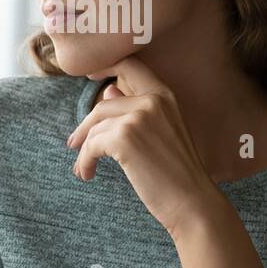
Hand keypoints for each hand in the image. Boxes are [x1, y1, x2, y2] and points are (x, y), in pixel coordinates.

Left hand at [66, 55, 225, 239]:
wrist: (192, 202)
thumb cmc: (178, 172)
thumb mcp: (161, 133)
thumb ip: (135, 109)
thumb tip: (108, 91)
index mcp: (164, 95)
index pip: (130, 65)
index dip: (105, 66)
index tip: (89, 76)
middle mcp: (152, 100)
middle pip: (103, 105)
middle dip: (85, 126)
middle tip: (73, 143)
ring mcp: (138, 117)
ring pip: (95, 128)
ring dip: (85, 150)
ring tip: (84, 168)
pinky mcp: (124, 138)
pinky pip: (91, 145)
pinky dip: (85, 161)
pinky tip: (88, 173)